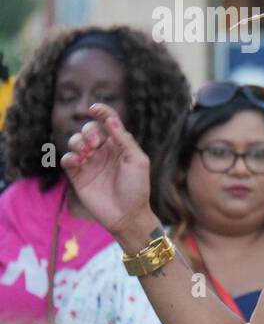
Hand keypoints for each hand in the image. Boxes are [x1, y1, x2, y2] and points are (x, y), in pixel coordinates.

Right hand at [59, 103, 153, 238]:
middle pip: (89, 129)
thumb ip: (124, 140)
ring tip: (86, 151)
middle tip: (97, 143)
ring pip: (75, 141)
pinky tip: (77, 161)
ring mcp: (90, 163)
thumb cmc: (137, 188)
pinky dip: (69, 156)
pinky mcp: (78, 176)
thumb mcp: (137, 161)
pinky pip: (67, 159)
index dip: (101, 112)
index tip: (94, 108)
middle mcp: (103, 151)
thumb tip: (112, 119)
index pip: (108, 122)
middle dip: (89, 131)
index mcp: (120, 145)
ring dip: (77, 141)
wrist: (128, 215)